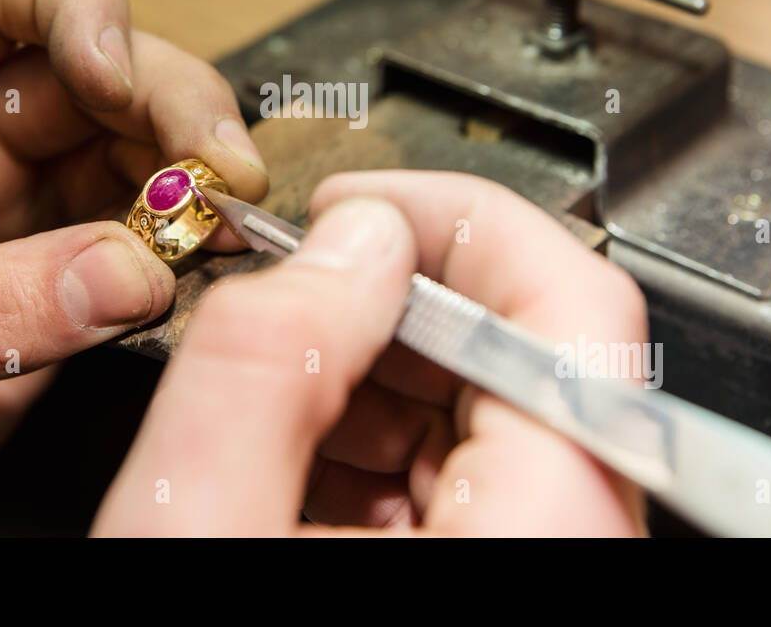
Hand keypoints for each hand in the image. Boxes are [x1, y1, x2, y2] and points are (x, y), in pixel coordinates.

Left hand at [0, 0, 266, 535]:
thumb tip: (128, 271)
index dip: (65, 2)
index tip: (114, 73)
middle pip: (88, 71)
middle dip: (167, 99)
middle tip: (221, 171)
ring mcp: (8, 227)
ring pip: (130, 153)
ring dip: (193, 174)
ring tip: (231, 224)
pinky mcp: (46, 301)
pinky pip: (138, 248)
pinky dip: (188, 250)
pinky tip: (211, 266)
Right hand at [94, 171, 646, 535]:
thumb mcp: (194, 528)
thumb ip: (263, 364)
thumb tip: (342, 238)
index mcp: (540, 526)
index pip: (576, 304)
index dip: (463, 217)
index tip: (368, 203)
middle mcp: (575, 540)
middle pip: (533, 349)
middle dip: (400, 297)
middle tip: (302, 289)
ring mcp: (547, 555)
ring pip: (499, 409)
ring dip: (385, 371)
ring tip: (287, 388)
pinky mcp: (510, 568)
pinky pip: (477, 475)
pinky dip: (390, 442)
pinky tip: (308, 461)